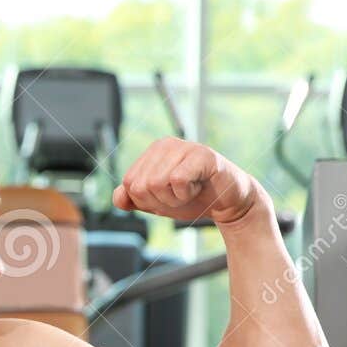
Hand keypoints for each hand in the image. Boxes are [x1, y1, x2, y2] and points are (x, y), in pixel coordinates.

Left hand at [112, 138, 263, 226]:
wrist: (227, 202)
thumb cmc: (193, 198)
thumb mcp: (157, 201)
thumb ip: (135, 199)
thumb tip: (118, 198)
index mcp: (151, 153)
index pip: (129, 184)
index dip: (147, 200)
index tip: (167, 196)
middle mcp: (164, 145)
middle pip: (141, 185)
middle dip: (160, 201)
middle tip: (181, 194)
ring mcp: (183, 147)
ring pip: (157, 183)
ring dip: (175, 198)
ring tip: (190, 190)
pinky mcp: (201, 154)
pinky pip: (177, 180)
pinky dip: (186, 193)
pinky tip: (198, 186)